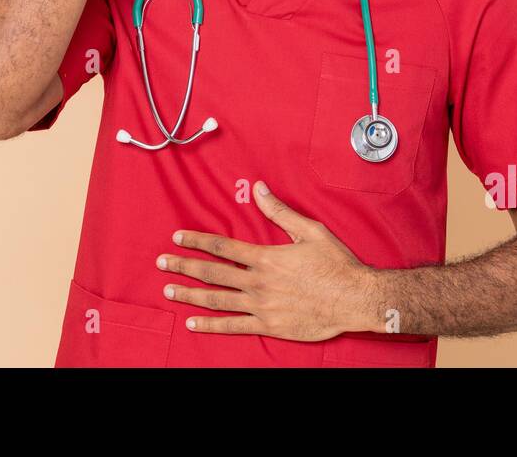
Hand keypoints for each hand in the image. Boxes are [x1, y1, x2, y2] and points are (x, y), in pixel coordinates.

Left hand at [157, 181, 379, 340]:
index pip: (222, 247)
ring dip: (190, 295)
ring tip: (168, 290)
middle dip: (183, 266)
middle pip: (212, 273)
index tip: (177, 238)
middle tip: (162, 263)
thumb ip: (280, 212)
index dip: (197, 241)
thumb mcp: (310, 231)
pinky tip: (193, 323)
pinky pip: (233, 326)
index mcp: (265, 258)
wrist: (354, 299)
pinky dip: (210, 326)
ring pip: (216, 300)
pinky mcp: (268, 326)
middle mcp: (257, 283)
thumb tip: (259, 189)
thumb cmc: (336, 264)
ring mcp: (261, 306)